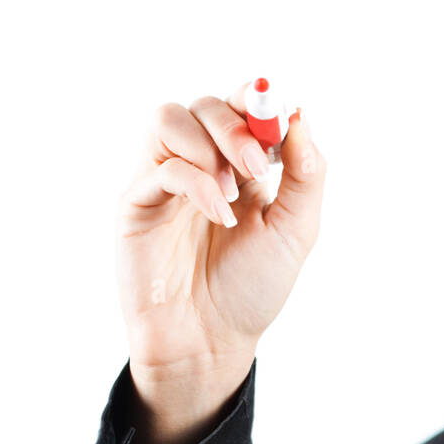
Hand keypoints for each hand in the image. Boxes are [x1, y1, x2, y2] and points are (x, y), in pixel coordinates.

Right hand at [116, 81, 324, 443]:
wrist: (210, 341)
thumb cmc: (251, 288)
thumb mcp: (296, 229)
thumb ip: (305, 173)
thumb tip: (302, 114)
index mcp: (240, 165)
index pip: (243, 107)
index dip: (260, 101)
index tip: (282, 119)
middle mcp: (199, 163)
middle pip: (205, 104)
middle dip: (235, 125)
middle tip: (258, 165)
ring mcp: (165, 180)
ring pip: (169, 117)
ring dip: (208, 144)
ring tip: (234, 191)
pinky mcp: (137, 202)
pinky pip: (160, 167)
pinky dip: (196, 182)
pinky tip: (219, 215)